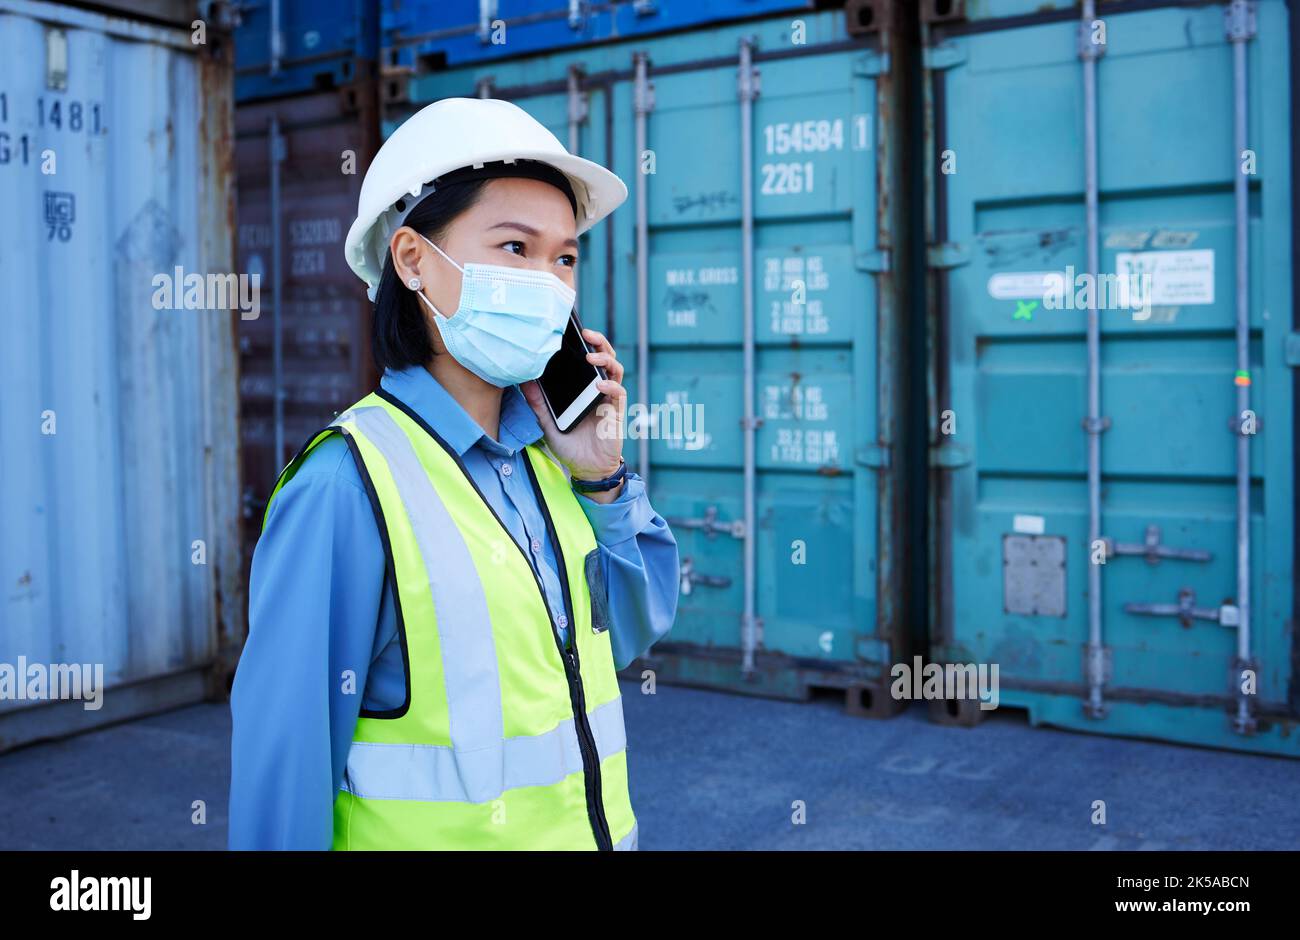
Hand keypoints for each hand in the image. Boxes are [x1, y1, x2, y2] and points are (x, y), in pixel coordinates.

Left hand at [520, 327, 625, 483]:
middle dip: (598, 341)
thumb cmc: (569, 445)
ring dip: (606, 358)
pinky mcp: (615, 412)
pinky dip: (610, 386)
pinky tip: (599, 385)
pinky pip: (618, 393)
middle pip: (604, 356)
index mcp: (583, 387)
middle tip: (586, 333)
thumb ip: (538, 402)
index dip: (582, 343)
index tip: (570, 331)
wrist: (586, 469)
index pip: (586, 358)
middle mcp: (598, 389)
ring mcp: (608, 399)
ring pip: (615, 369)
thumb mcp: (547, 422)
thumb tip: (523, 381)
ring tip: (591, 356)